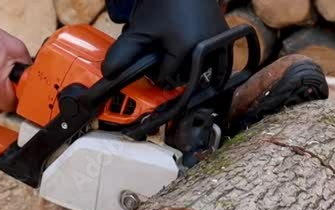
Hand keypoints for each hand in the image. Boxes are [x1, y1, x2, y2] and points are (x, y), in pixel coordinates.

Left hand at [102, 0, 229, 88]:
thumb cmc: (162, 3)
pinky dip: (207, 62)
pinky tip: (195, 54)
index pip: (166, 78)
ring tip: (178, 54)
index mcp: (186, 50)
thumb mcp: (140, 30)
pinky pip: (218, 61)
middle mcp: (206, 50)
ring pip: (203, 72)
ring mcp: (219, 44)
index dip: (154, 73)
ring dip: (190, 69)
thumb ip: (123, 53)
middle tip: (163, 54)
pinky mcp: (225, 37)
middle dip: (173, 70)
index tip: (151, 62)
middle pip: (185, 77)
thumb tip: (109, 75)